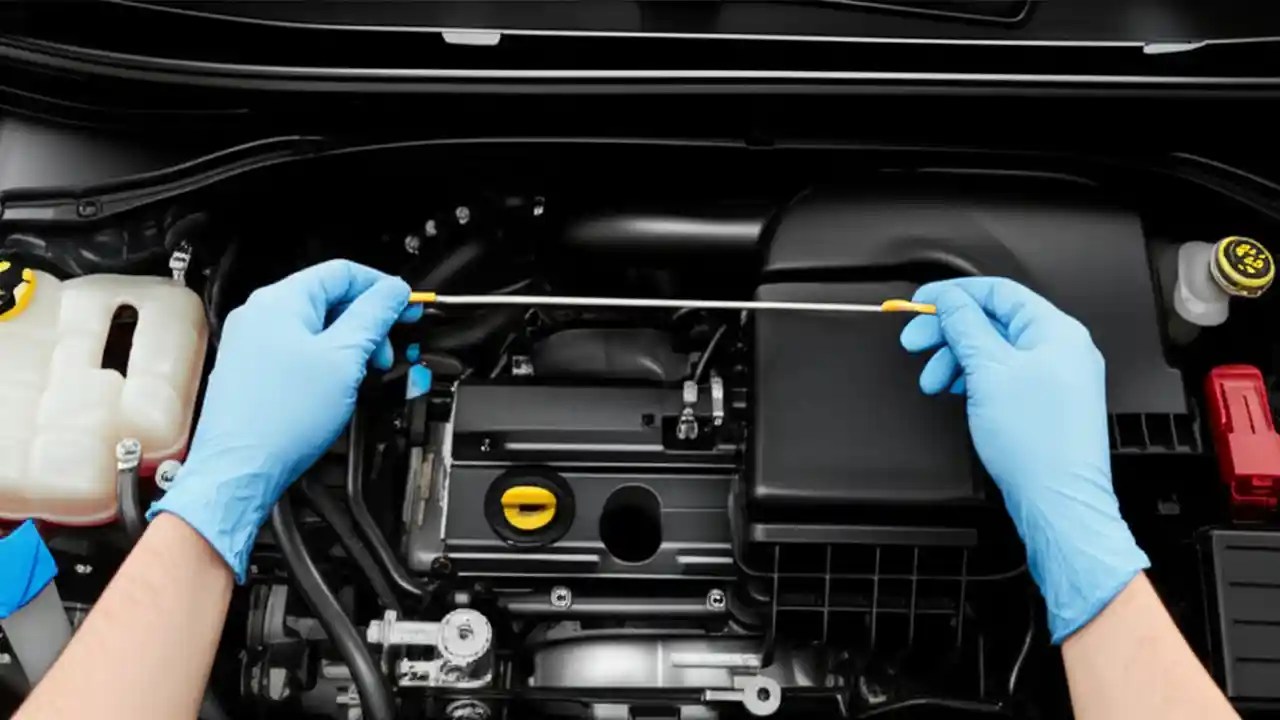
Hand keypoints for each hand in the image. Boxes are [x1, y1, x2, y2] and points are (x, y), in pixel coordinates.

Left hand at [148, 260, 422, 581]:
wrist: (240, 469)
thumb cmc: (281, 419)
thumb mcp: (345, 359)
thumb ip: (374, 316)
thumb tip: (394, 291)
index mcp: (280, 301)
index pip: (343, 272)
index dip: (382, 287)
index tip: (406, 306)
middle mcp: (260, 315)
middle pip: (330, 299)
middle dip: (368, 322)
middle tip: (388, 350)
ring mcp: (253, 342)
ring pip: (317, 327)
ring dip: (350, 345)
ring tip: (363, 374)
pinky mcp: (253, 370)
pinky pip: (299, 350)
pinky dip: (327, 362)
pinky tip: (338, 386)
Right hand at [900, 277, 1148, 642]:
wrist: (1058, 502)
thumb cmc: (1036, 442)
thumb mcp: (988, 370)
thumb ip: (965, 327)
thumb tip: (949, 300)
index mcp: (1056, 330)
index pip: (999, 292)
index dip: (954, 294)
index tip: (920, 304)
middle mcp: (1061, 349)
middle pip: (992, 321)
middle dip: (948, 332)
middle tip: (915, 344)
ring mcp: (1055, 378)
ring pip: (993, 351)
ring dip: (956, 360)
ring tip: (932, 381)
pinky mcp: (1044, 404)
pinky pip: (1002, 376)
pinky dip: (973, 380)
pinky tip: (955, 393)